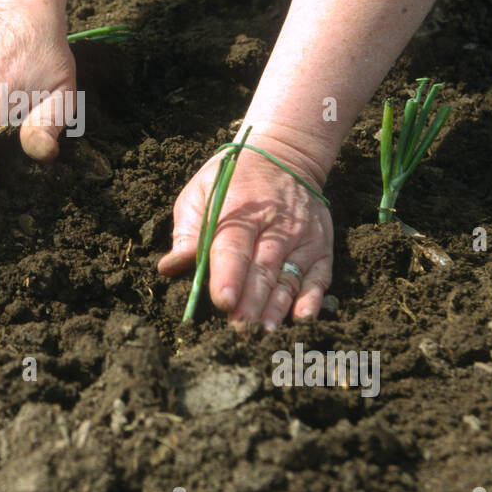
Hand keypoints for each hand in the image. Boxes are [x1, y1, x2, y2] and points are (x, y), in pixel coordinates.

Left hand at [158, 132, 333, 332]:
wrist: (285, 157)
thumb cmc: (234, 179)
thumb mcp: (202, 192)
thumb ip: (188, 232)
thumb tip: (170, 267)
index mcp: (240, 210)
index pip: (234, 247)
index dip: (229, 276)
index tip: (223, 302)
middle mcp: (276, 226)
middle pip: (263, 269)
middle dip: (251, 303)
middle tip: (239, 330)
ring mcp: (302, 238)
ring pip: (290, 278)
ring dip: (277, 309)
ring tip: (264, 334)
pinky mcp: (321, 248)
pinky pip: (318, 278)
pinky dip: (311, 300)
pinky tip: (301, 320)